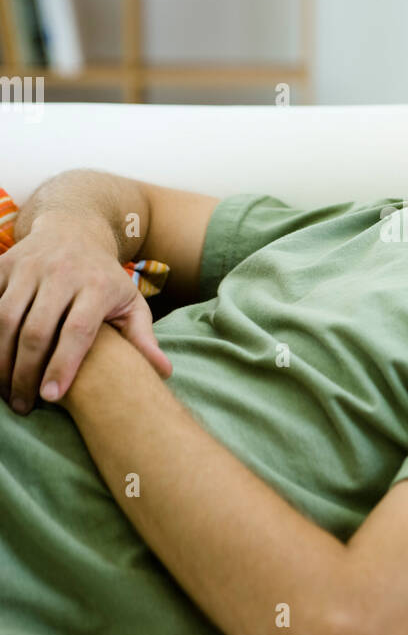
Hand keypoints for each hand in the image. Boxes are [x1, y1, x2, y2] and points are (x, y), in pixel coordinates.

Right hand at [0, 219, 171, 413]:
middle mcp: (62, 272)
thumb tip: (164, 371)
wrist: (74, 228)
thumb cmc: (105, 278)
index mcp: (98, 284)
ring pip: (5, 318)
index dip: (63, 365)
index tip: (51, 398)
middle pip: (36, 330)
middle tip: (23, 405)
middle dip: (26, 373)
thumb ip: (142, 337)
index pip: (78, 330)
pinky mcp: (4, 265)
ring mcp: (30, 267)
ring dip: (1, 360)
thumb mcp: (130, 302)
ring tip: (5, 391)